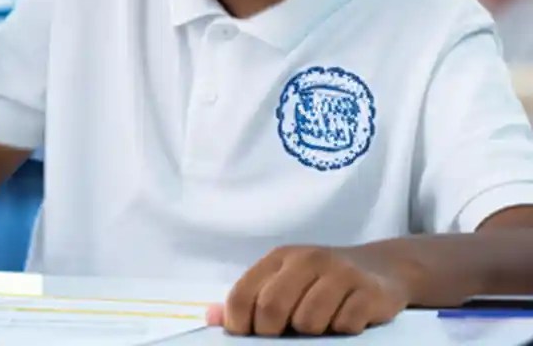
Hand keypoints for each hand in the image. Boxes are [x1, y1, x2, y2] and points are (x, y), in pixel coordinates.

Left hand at [208, 245, 409, 335]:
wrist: (383, 268)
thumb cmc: (322, 280)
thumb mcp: (283, 280)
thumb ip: (249, 299)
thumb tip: (212, 318)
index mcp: (279, 257)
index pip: (243, 295)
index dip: (239, 325)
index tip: (248, 337)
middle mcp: (307, 259)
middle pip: (272, 307)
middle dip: (272, 333)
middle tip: (285, 335)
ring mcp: (340, 273)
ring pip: (309, 321)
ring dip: (312, 332)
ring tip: (320, 323)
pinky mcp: (369, 291)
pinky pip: (344, 325)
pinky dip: (342, 330)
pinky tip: (346, 319)